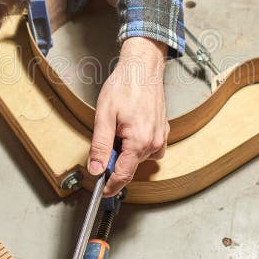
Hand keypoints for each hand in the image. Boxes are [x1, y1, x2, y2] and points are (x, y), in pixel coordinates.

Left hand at [88, 36, 168, 196]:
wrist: (143, 67)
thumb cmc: (125, 85)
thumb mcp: (104, 116)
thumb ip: (99, 145)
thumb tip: (95, 168)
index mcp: (139, 141)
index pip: (123, 175)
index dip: (110, 186)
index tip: (102, 192)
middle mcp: (154, 142)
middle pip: (130, 165)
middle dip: (114, 160)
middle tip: (104, 140)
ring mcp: (161, 136)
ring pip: (140, 157)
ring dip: (126, 151)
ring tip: (118, 129)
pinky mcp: (163, 130)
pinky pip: (150, 147)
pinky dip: (138, 145)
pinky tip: (130, 129)